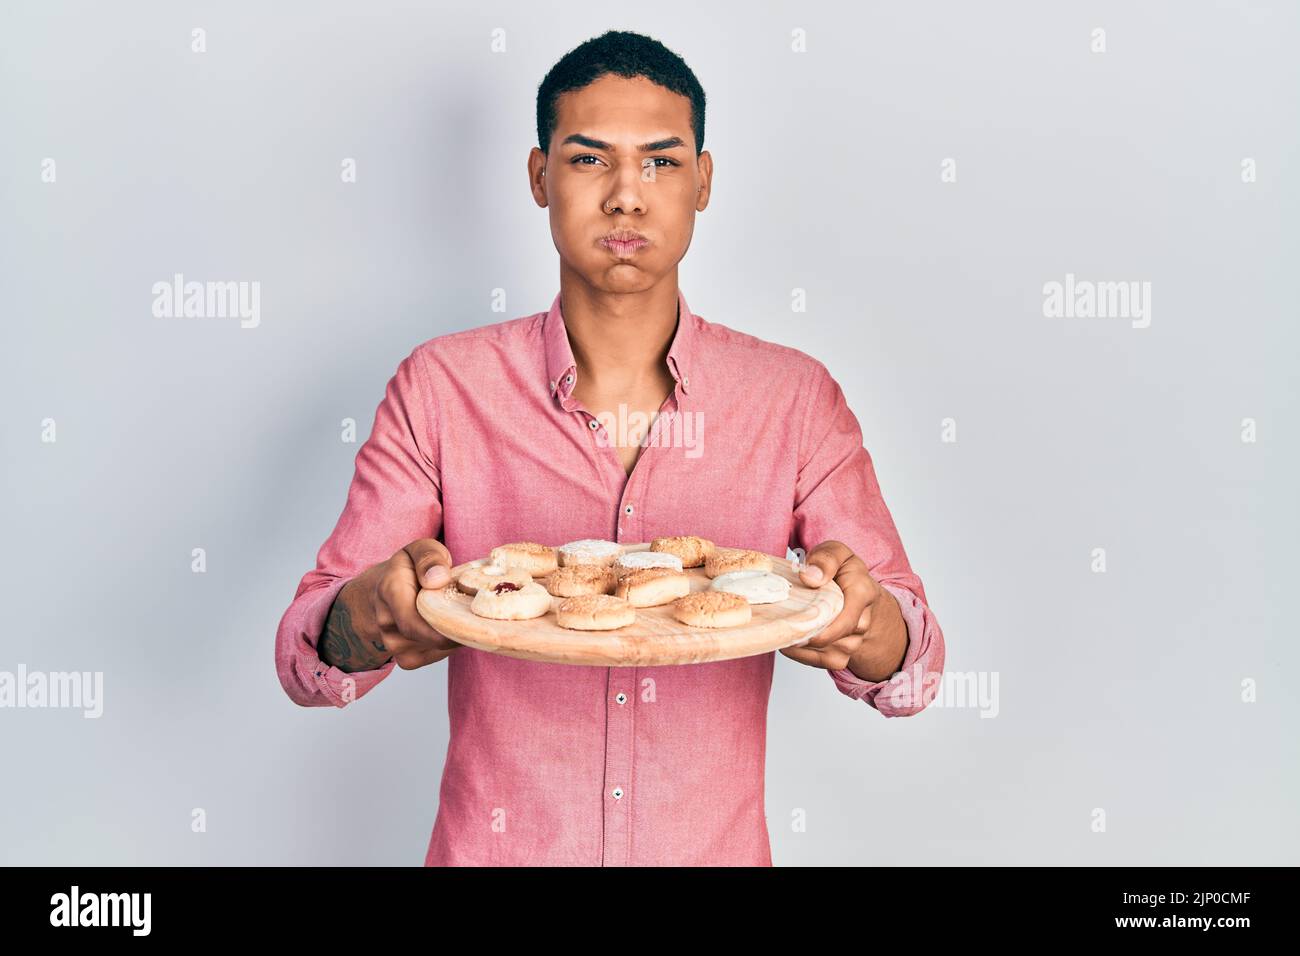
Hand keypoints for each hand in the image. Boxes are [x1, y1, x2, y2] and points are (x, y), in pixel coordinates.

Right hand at [340, 538, 461, 670]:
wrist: (382, 591)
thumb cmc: (407, 568)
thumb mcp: (419, 549)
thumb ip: (429, 558)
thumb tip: (439, 578)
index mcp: (390, 592)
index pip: (412, 621)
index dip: (443, 625)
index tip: (470, 618)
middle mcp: (387, 622)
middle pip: (429, 639)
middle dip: (458, 630)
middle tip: (480, 617)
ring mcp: (394, 644)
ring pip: (437, 649)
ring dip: (455, 635)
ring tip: (461, 614)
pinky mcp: (406, 659)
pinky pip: (436, 656)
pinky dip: (449, 644)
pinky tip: (449, 626)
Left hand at [779, 540, 906, 680]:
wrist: (861, 596)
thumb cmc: (845, 573)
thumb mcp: (836, 553)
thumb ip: (825, 559)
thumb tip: (809, 577)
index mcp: (862, 593)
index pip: (845, 619)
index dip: (819, 624)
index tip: (796, 617)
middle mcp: (862, 623)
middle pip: (828, 638)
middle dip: (802, 631)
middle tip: (780, 620)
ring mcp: (853, 643)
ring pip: (821, 652)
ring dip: (799, 642)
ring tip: (784, 624)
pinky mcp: (840, 656)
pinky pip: (816, 661)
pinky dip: (798, 652)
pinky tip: (791, 636)